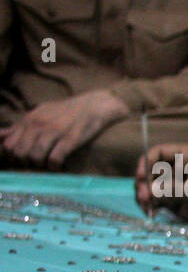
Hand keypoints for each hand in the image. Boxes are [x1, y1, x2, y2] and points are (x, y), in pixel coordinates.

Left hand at [0, 90, 130, 169]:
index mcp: (29, 119)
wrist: (94, 105)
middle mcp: (38, 125)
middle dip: (25, 163)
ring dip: (40, 166)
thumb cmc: (67, 110)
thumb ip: (22, 126)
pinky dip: (54, 166)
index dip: (13, 157)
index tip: (23, 161)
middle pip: (20, 153)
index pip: (9, 144)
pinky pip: (55, 159)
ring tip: (47, 165)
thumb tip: (2, 136)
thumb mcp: (40, 113)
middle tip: (35, 165)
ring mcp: (54, 132)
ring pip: (35, 157)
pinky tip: (58, 165)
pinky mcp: (70, 140)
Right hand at [135, 142, 187, 230]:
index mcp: (187, 155)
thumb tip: (150, 192)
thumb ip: (177, 191)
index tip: (141, 177)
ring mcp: (172, 184)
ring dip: (143, 196)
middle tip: (144, 198)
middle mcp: (176, 167)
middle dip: (143, 184)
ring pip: (148, 186)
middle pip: (149, 170)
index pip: (158, 152)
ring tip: (147, 208)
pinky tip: (151, 213)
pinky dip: (149, 206)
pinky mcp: (171, 199)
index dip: (146, 162)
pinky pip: (153, 200)